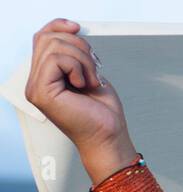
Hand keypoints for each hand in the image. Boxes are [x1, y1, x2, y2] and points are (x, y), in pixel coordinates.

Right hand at [24, 18, 133, 179]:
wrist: (109, 138)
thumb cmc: (102, 114)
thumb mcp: (89, 74)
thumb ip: (74, 54)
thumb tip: (71, 30)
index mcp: (46, 76)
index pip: (42, 39)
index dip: (58, 27)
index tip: (77, 27)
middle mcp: (36, 81)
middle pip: (47, 38)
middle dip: (78, 47)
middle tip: (93, 70)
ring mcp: (36, 87)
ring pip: (53, 46)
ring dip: (82, 60)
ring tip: (91, 80)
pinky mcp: (42, 92)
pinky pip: (56, 59)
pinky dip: (78, 68)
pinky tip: (83, 84)